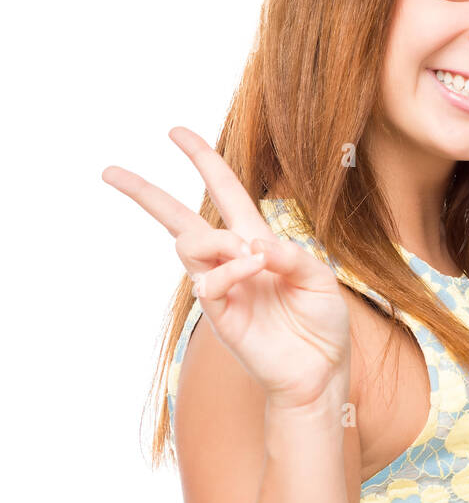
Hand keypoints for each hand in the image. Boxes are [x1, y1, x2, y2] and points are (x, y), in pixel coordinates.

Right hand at [103, 127, 351, 408]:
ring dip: (219, 240)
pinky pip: (208, 281)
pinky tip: (253, 269)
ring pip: (190, 244)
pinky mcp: (219, 314)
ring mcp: (223, 287)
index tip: (176, 132)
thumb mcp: (320, 279)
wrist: (320, 370)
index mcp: (259, 242)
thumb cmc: (322, 322)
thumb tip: (253, 244)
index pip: (225, 193)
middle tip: (111, 171)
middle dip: (147, 194)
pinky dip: (231, 269)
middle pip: (180, 219)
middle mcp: (234, 260)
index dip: (204, 161)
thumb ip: (292, 256)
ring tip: (252, 255)